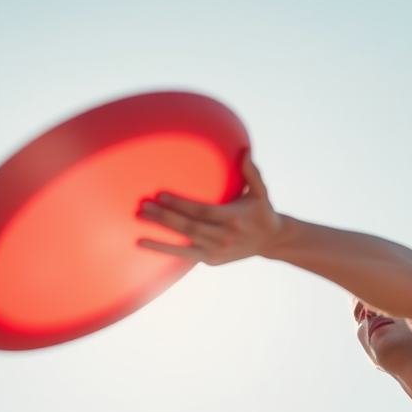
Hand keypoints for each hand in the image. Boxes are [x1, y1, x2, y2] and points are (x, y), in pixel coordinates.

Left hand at [137, 154, 283, 263]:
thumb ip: (252, 173)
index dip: (180, 205)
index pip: (202, 211)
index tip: (160, 195)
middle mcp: (223, 237)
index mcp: (233, 219)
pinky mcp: (211, 260)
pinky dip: (164, 249)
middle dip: (165, 217)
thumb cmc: (262, 212)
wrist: (271, 242)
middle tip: (143, 206)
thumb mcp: (261, 193)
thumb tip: (245, 151)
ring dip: (160, 232)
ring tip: (140, 219)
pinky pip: (184, 255)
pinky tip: (143, 243)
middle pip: (189, 227)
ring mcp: (216, 251)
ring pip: (184, 241)